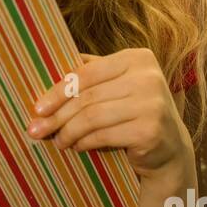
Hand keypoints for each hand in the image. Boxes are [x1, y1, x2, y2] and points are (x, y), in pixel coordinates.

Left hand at [24, 48, 193, 180]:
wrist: (169, 148)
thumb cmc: (135, 111)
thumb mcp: (118, 84)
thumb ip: (93, 71)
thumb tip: (49, 63)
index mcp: (138, 58)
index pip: (87, 73)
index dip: (58, 91)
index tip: (38, 107)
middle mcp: (148, 77)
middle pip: (88, 97)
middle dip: (58, 116)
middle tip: (37, 129)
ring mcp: (152, 104)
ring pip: (93, 117)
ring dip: (69, 131)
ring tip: (57, 141)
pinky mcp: (151, 130)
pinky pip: (104, 135)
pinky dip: (85, 142)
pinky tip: (77, 146)